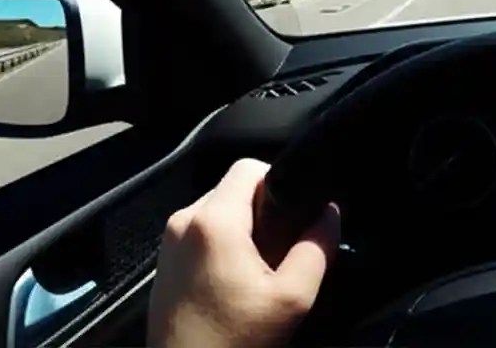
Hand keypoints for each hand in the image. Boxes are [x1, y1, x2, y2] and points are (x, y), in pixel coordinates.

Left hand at [148, 159, 340, 347]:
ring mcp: (169, 243)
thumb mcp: (292, 298)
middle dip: (262, 210)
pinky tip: (237, 281)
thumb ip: (317, 248)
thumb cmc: (233, 342)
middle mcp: (184, 222)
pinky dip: (223, 245)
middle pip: (233, 188)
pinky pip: (201, 233)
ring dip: (243, 229)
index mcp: (214, 221)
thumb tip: (330, 214)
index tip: (294, 215)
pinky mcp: (165, 263)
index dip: (279, 181)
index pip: (250, 166)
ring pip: (217, 210)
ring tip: (259, 269)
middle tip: (281, 249)